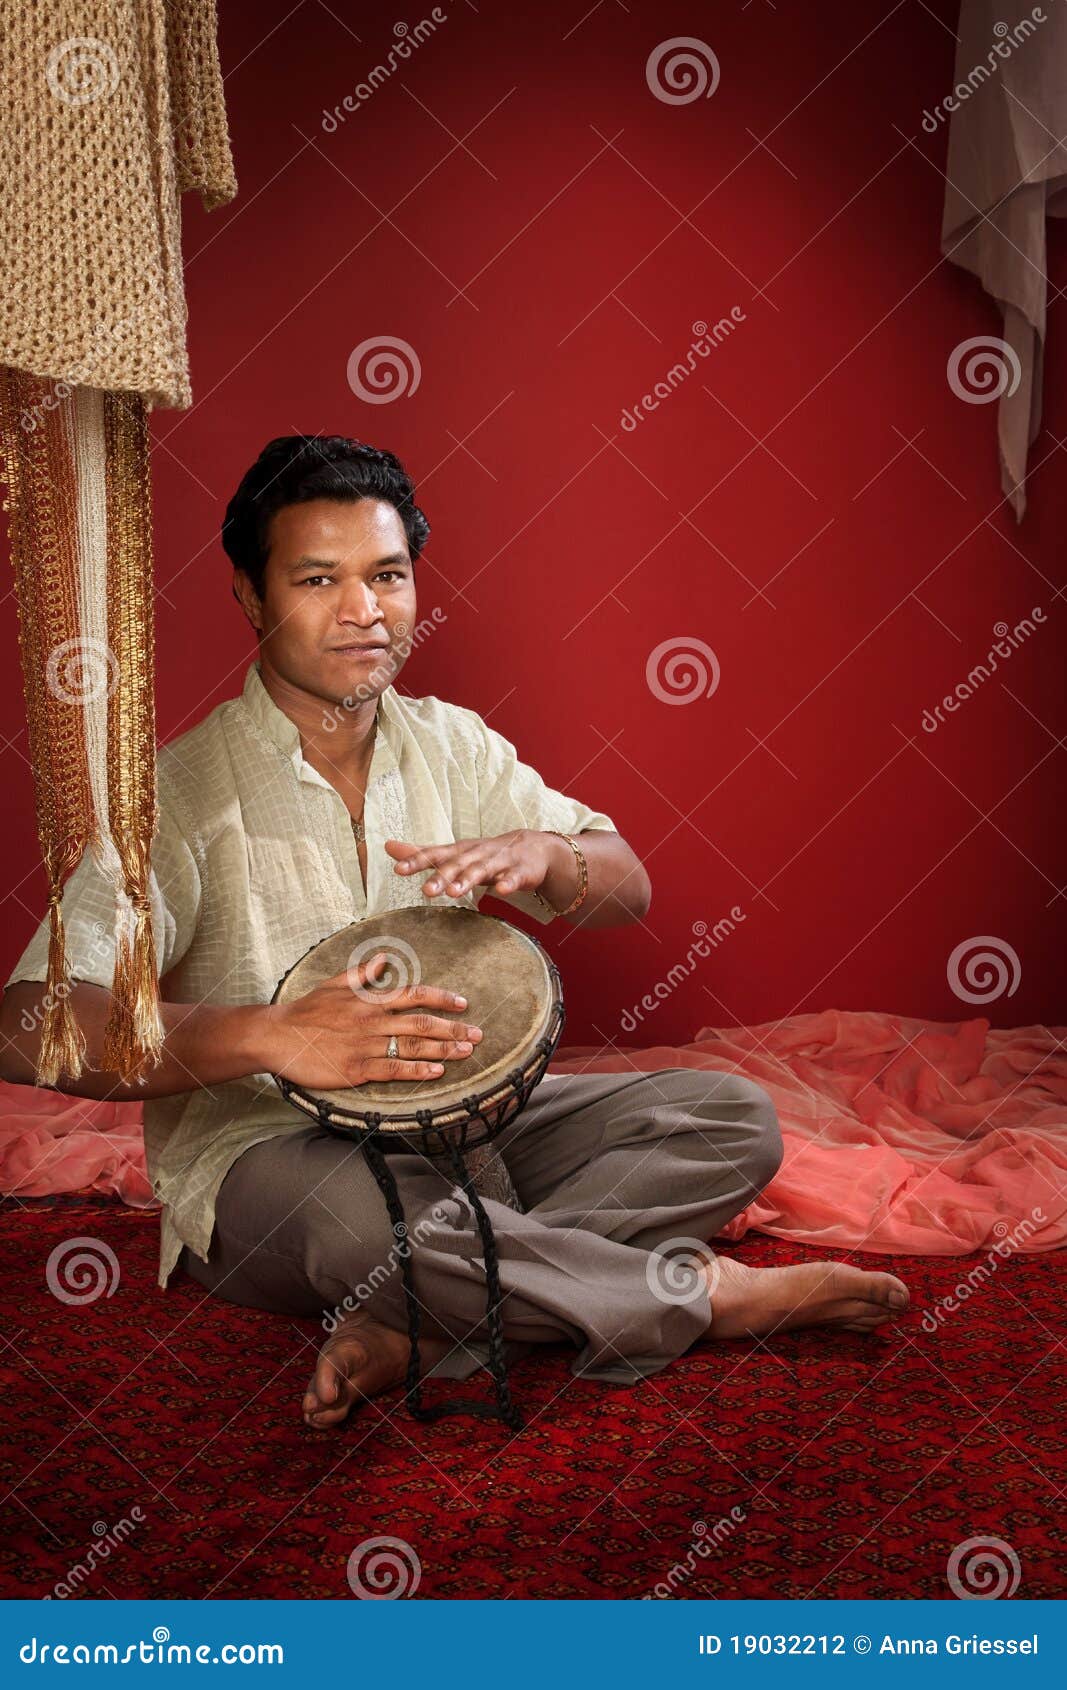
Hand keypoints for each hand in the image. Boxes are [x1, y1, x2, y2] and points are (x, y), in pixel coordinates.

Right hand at [258, 952, 483, 1088]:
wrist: (278, 1037)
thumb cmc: (306, 1011)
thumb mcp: (335, 983)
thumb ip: (362, 973)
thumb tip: (384, 959)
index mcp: (369, 999)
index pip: (415, 995)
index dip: (442, 999)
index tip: (463, 1004)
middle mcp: (373, 1020)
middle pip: (422, 1023)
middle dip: (454, 1029)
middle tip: (478, 1034)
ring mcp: (366, 1045)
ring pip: (413, 1046)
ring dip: (444, 1050)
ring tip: (467, 1052)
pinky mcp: (357, 1068)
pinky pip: (393, 1068)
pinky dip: (417, 1070)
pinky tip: (436, 1072)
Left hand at [384, 829, 554, 900]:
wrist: (532, 847)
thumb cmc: (485, 854)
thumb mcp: (454, 853)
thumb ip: (423, 853)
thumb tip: (387, 846)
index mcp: (459, 851)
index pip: (435, 854)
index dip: (417, 861)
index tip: (398, 869)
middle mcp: (476, 854)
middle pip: (457, 864)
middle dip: (441, 876)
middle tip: (426, 891)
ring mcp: (499, 861)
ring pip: (482, 870)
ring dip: (468, 880)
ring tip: (454, 892)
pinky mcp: (520, 872)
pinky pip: (513, 878)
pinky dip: (507, 884)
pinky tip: (501, 891)